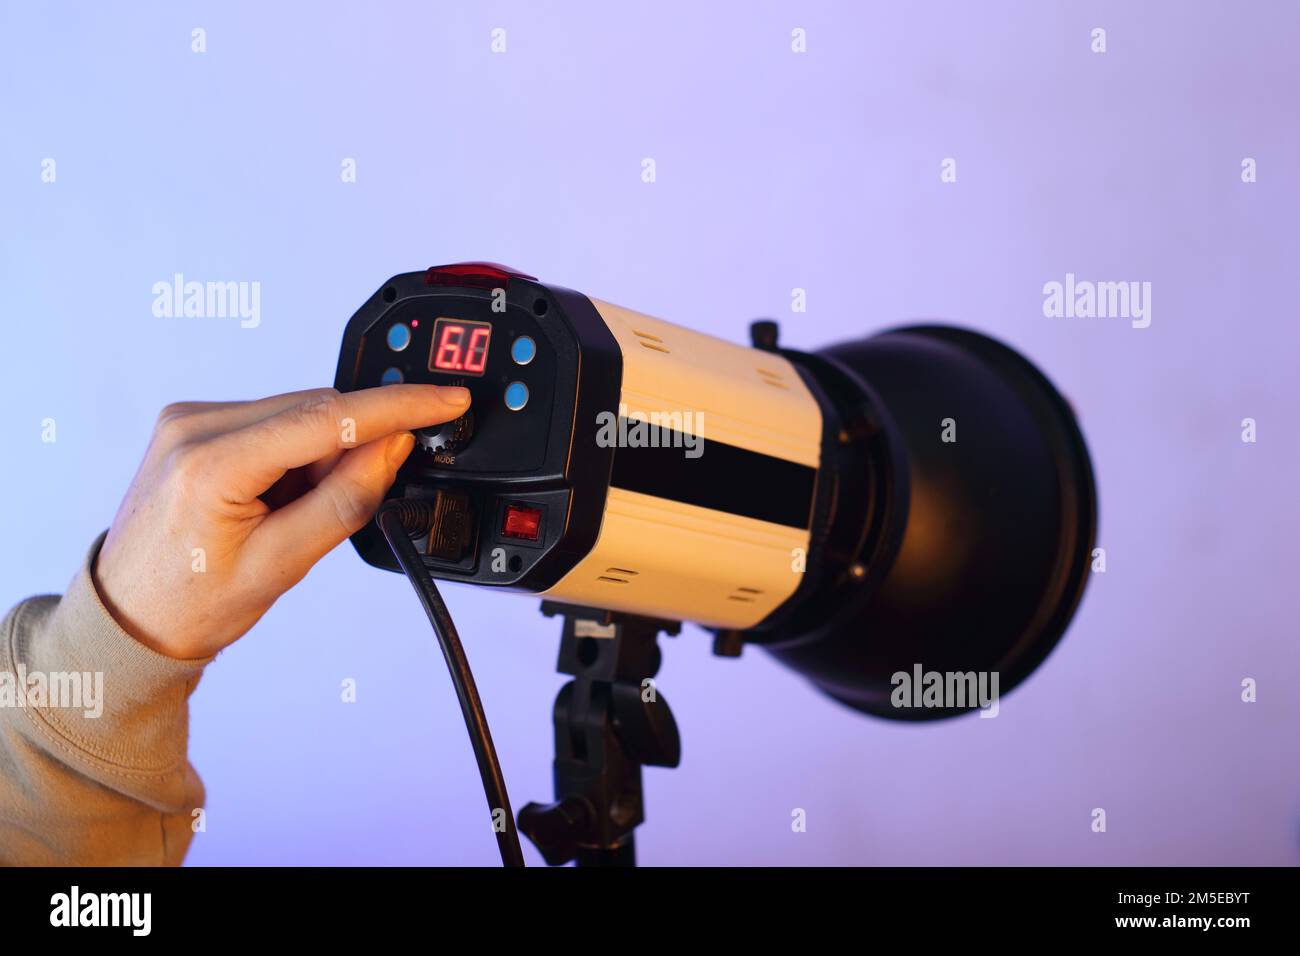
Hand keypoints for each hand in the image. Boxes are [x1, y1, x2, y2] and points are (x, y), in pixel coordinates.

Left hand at [93, 385, 469, 658]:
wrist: (129, 618)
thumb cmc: (189, 603)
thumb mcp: (282, 565)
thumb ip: (345, 500)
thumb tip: (392, 447)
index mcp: (210, 463)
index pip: (328, 417)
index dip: (398, 407)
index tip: (445, 399)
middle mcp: (193, 425)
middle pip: (315, 409)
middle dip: (358, 444)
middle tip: (362, 495)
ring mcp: (190, 420)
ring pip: (299, 413)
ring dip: (324, 452)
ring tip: (296, 512)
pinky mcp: (196, 424)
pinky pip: (275, 421)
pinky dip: (298, 452)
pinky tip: (281, 495)